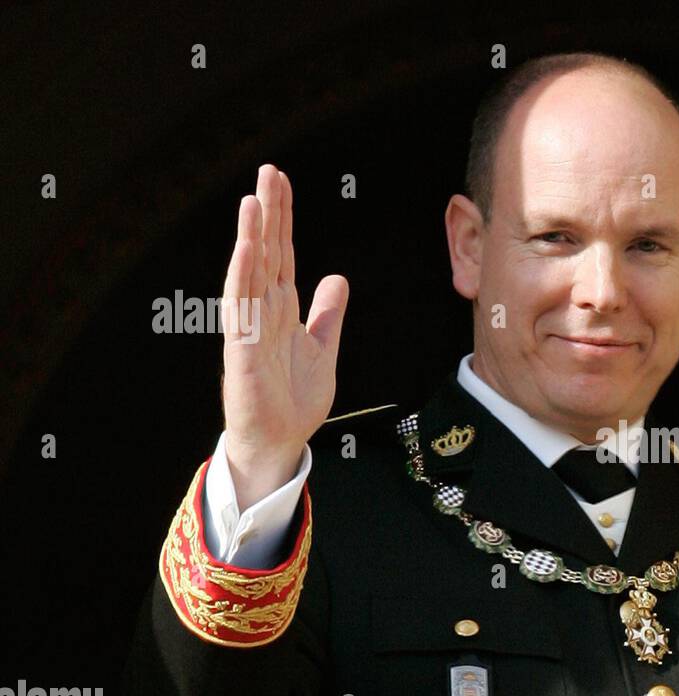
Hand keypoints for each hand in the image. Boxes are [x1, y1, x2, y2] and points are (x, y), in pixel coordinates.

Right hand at [221, 164, 348, 506]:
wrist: (281, 441)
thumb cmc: (294, 399)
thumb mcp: (323, 347)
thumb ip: (328, 313)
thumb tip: (337, 277)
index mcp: (282, 309)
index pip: (283, 254)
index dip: (283, 219)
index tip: (281, 183)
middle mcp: (263, 311)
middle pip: (267, 253)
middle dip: (269, 214)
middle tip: (270, 171)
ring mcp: (250, 328)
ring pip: (250, 273)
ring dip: (252, 236)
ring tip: (254, 199)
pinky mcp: (243, 350)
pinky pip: (241, 307)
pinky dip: (244, 276)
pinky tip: (248, 249)